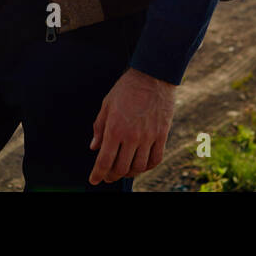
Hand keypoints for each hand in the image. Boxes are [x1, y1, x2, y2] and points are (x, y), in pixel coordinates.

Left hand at [89, 67, 177, 184]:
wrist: (153, 75)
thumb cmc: (127, 88)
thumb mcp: (107, 104)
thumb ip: (99, 127)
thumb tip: (94, 147)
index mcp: (115, 129)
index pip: (104, 160)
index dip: (97, 174)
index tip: (94, 180)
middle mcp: (132, 136)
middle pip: (121, 168)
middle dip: (111, 175)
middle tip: (107, 176)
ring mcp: (149, 137)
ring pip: (139, 167)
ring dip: (129, 173)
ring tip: (123, 170)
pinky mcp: (162, 135)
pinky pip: (156, 159)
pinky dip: (147, 167)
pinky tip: (141, 164)